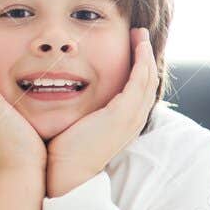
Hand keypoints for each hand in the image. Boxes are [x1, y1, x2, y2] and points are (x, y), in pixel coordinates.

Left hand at [46, 28, 158, 196]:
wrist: (62, 174)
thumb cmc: (61, 152)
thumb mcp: (76, 125)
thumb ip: (79, 109)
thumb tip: (60, 92)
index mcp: (122, 122)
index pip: (138, 89)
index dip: (139, 67)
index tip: (132, 47)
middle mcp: (132, 120)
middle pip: (149, 81)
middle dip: (146, 56)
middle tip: (141, 35)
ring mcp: (130, 118)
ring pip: (148, 78)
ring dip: (147, 54)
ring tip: (141, 35)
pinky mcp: (122, 115)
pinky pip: (139, 81)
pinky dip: (142, 62)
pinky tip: (139, 47)